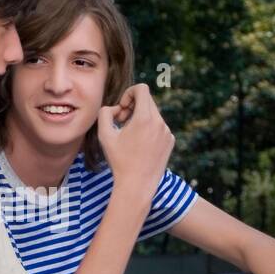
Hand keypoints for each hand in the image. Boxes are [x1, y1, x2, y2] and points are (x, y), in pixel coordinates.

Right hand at [96, 83, 173, 199]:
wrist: (137, 185)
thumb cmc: (119, 160)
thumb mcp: (104, 134)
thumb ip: (105, 113)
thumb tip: (115, 109)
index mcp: (145, 118)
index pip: (142, 89)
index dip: (128, 94)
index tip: (122, 109)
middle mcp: (160, 122)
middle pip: (147, 101)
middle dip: (133, 106)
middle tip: (122, 121)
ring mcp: (167, 132)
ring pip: (153, 114)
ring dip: (140, 119)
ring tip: (130, 136)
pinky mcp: (170, 141)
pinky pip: (159, 127)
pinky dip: (148, 130)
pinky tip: (140, 146)